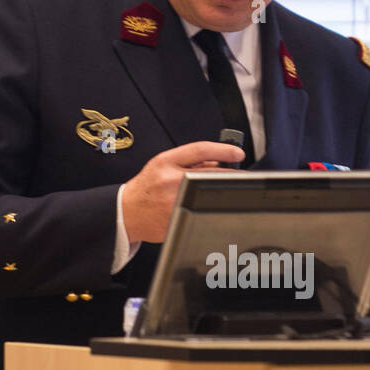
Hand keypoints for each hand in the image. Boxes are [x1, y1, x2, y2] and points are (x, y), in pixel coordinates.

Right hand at [122, 140, 244, 243]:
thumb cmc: (147, 188)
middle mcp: (170, 180)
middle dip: (231, 175)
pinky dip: (209, 209)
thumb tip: (219, 161)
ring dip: (221, 193)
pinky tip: (205, 208)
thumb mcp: (163, 165)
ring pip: (209, 195)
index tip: (238, 153)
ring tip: (222, 192)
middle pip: (210, 173)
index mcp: (166, 162)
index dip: (223, 150)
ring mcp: (174, 202)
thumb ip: (189, 161)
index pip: (200, 150)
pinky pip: (201, 212)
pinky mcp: (176, 220)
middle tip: (242, 176)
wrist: (127, 212)